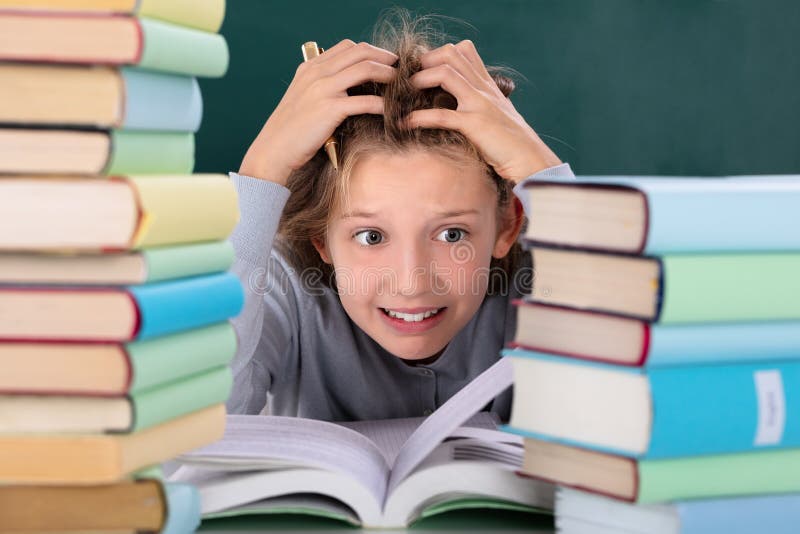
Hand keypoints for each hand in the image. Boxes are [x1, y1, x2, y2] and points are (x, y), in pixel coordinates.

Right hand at [239, 40, 397, 184]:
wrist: (274, 150)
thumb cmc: (291, 131)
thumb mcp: (303, 99)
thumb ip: (322, 87)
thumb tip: (350, 88)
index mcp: (310, 68)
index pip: (347, 47)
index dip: (371, 51)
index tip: (385, 62)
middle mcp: (316, 73)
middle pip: (360, 52)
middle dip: (384, 58)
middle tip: (400, 69)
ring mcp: (323, 89)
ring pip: (365, 69)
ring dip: (388, 74)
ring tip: (400, 84)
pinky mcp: (329, 109)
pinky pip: (364, 101)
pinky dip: (381, 103)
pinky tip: (390, 109)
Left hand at [403, 40, 561, 183]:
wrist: (531, 161)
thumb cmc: (513, 144)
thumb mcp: (498, 116)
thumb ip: (481, 105)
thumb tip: (457, 107)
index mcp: (488, 86)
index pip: (465, 50)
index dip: (439, 54)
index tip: (424, 70)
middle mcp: (484, 89)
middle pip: (451, 54)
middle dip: (425, 61)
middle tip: (411, 78)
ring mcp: (479, 105)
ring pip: (445, 74)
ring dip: (420, 80)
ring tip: (406, 93)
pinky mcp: (475, 125)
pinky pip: (441, 116)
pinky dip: (419, 118)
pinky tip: (406, 124)